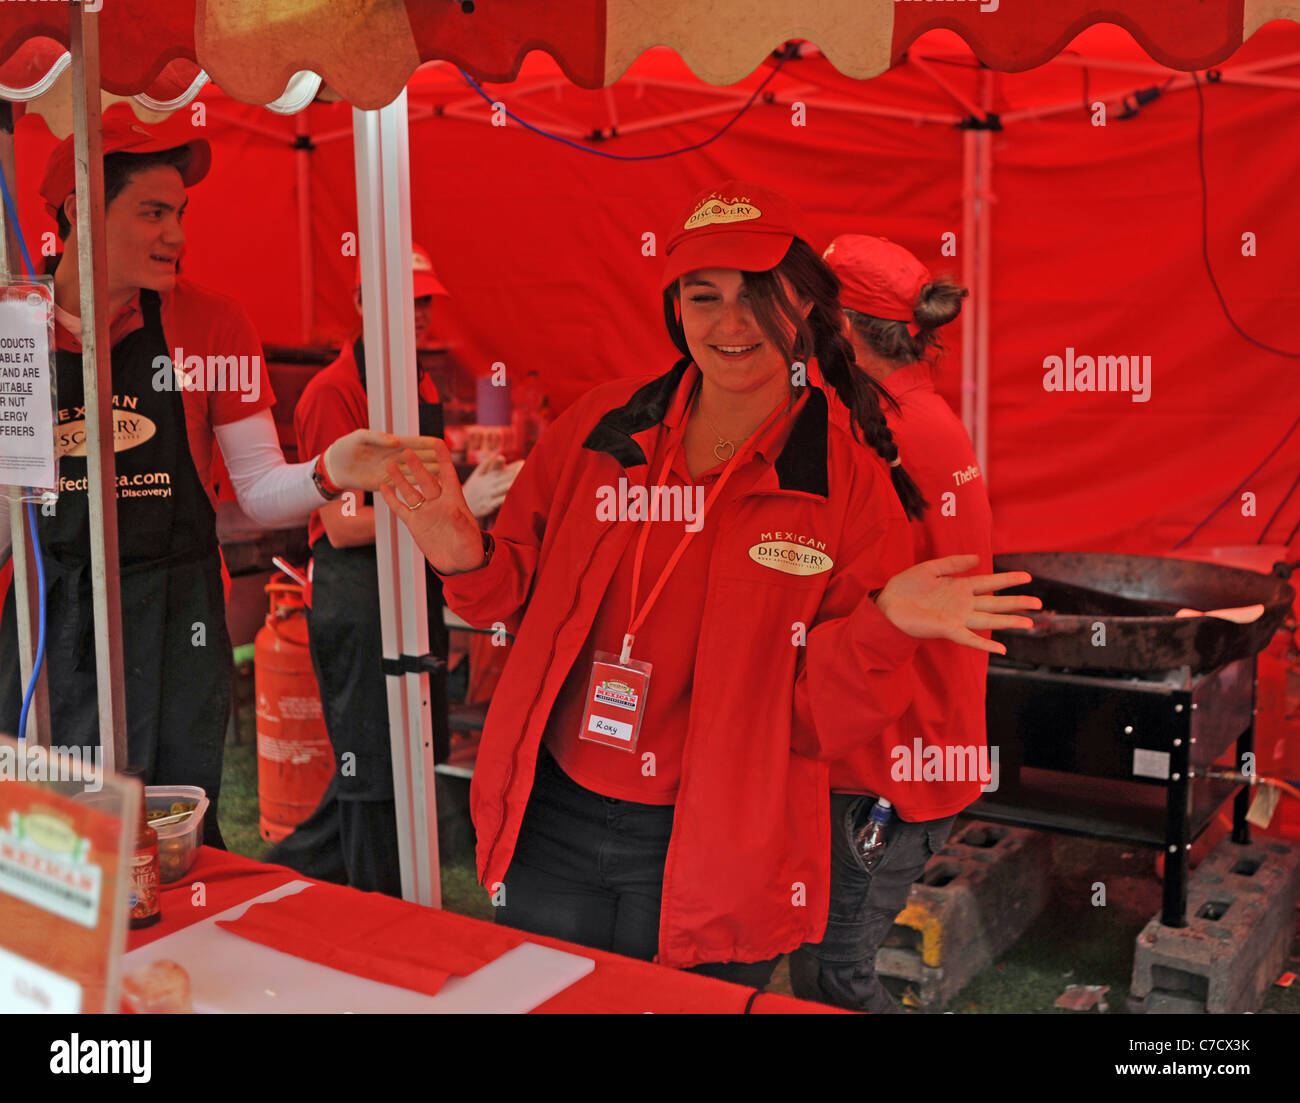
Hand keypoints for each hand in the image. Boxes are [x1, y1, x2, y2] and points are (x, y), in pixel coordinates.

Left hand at [323, 429, 441, 491]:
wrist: (334, 466)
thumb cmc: (345, 446)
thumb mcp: (359, 437)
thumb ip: (377, 437)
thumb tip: (395, 441)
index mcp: (390, 443)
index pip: (412, 442)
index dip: (426, 443)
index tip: (440, 442)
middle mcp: (394, 457)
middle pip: (417, 457)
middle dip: (433, 457)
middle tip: (448, 460)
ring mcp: (391, 471)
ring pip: (414, 472)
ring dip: (427, 472)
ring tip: (442, 473)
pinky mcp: (385, 484)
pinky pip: (403, 484)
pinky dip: (415, 484)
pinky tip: (427, 487)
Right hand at [378, 444, 485, 573]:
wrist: (460, 566)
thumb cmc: (470, 548)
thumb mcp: (468, 536)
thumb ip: (460, 522)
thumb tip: (453, 508)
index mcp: (455, 500)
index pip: (448, 475)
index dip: (443, 459)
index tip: (437, 442)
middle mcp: (439, 503)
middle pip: (426, 480)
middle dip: (416, 466)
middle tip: (406, 451)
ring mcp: (426, 512)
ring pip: (410, 491)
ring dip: (401, 478)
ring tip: (390, 464)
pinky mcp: (415, 524)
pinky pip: (401, 508)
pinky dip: (392, 498)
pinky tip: (383, 487)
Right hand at [461, 454, 522, 519]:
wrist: (457, 507)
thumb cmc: (471, 490)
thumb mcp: (475, 476)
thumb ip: (485, 465)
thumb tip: (496, 455)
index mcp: (487, 476)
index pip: (500, 469)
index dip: (512, 466)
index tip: (523, 462)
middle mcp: (488, 484)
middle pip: (504, 477)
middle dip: (516, 473)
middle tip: (528, 469)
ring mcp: (488, 495)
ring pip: (502, 488)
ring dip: (513, 484)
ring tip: (524, 481)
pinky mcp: (487, 506)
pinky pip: (498, 501)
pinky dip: (506, 499)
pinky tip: (514, 497)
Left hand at [876, 555, 1040, 654]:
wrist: (888, 603)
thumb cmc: (907, 586)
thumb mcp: (931, 568)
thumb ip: (955, 563)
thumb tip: (979, 557)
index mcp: (960, 587)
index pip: (990, 582)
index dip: (1007, 579)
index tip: (1027, 576)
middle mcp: (963, 603)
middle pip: (995, 603)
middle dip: (1017, 602)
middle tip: (1038, 603)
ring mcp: (957, 617)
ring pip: (989, 620)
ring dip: (1009, 622)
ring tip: (1030, 622)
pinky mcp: (948, 629)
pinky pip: (970, 638)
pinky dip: (985, 644)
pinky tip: (1002, 649)